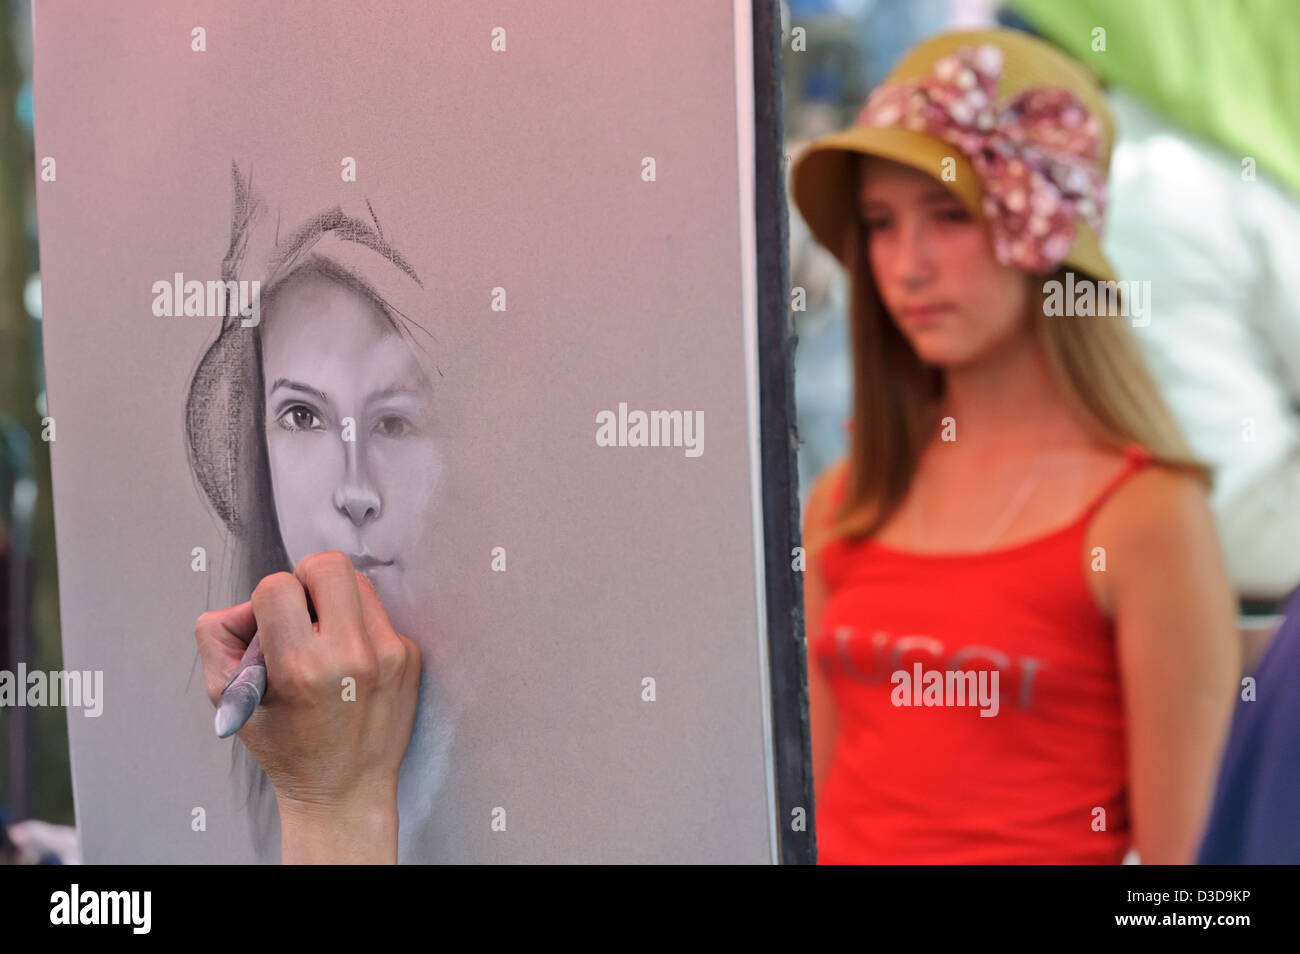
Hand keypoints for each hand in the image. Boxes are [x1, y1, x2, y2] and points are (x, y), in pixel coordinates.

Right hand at [194, 551, 420, 862]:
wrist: (345, 791)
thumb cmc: (285, 748)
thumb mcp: (229, 700)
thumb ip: (218, 637)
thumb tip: (248, 603)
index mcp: (301, 667)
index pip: (278, 585)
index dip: (266, 600)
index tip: (271, 627)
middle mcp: (351, 656)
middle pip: (329, 565)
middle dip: (306, 580)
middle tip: (301, 613)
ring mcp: (388, 654)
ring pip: (359, 583)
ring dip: (335, 601)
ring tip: (324, 638)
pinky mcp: (410, 657)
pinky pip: (379, 615)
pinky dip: (359, 627)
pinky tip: (350, 663)